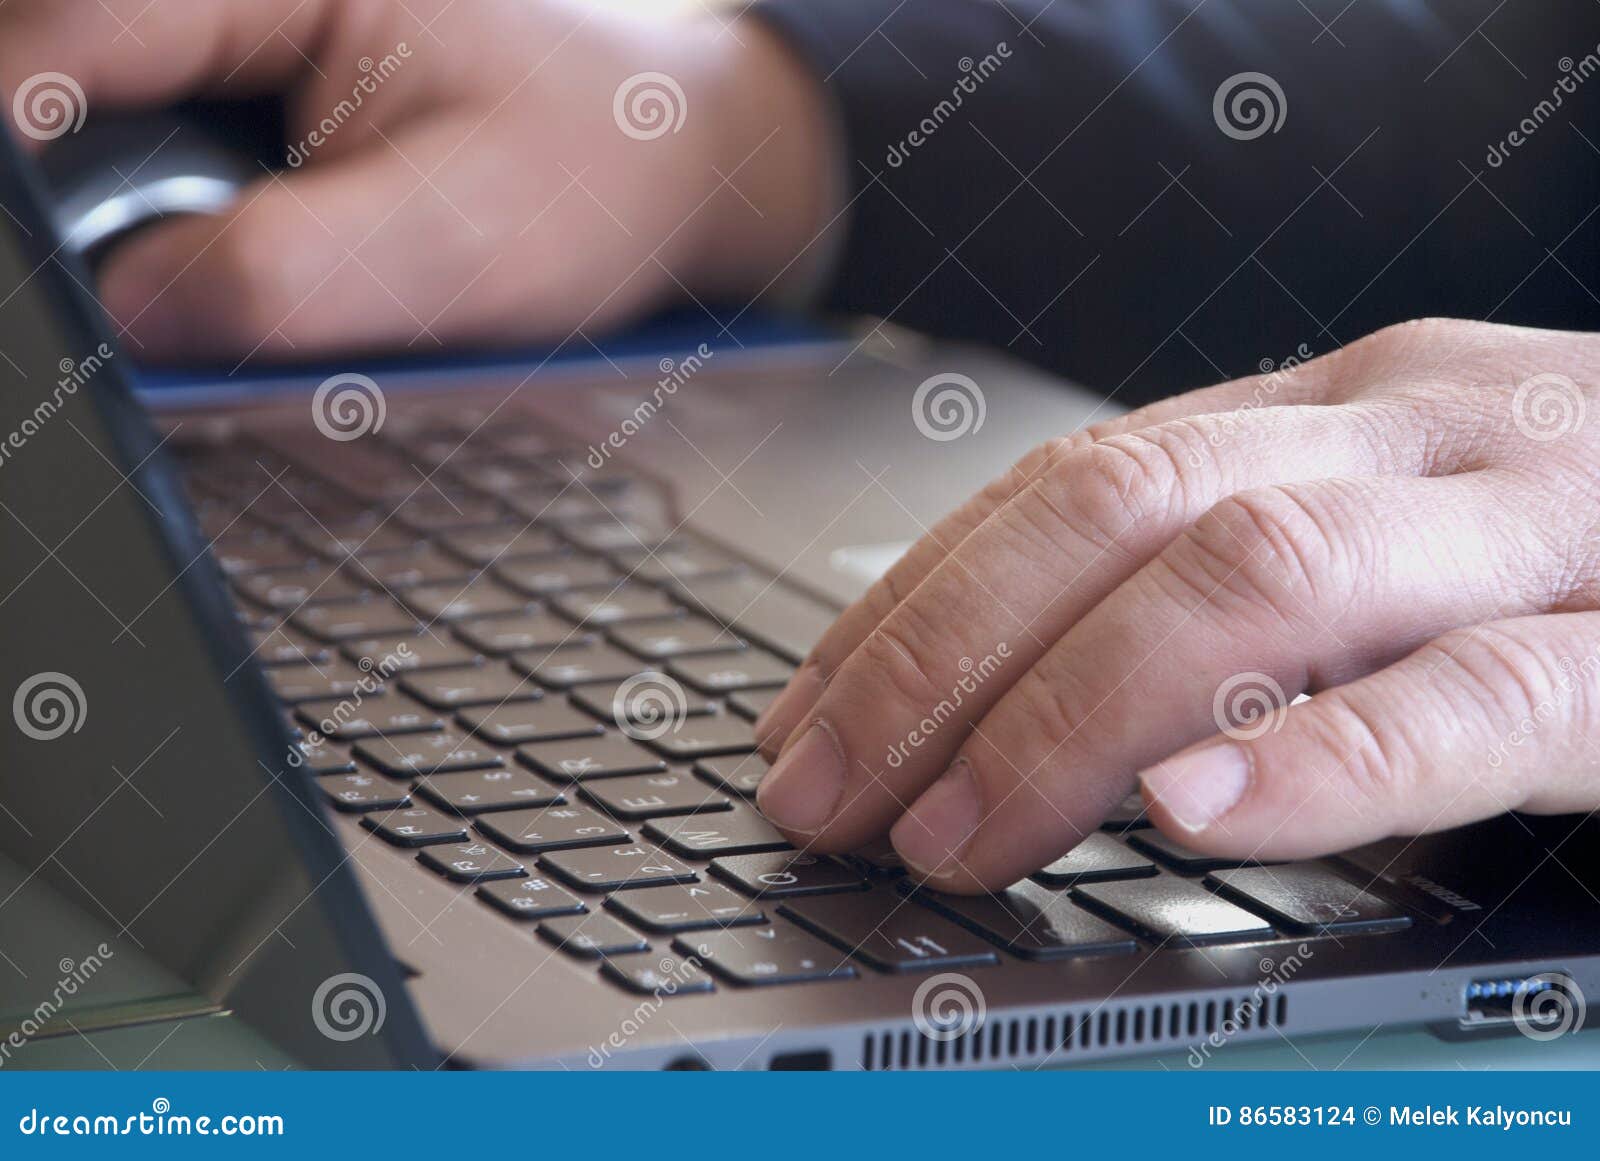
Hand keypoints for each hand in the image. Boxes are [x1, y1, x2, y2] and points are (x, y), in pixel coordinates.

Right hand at [0, 0, 832, 359]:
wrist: (671, 159)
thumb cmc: (596, 175)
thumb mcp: (461, 241)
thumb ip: (287, 275)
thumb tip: (129, 313)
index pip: (77, 28)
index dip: (17, 136)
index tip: (30, 273)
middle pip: (75, 71)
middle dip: (71, 198)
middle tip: (111, 302)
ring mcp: (250, 38)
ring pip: (107, 117)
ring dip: (113, 214)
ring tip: (162, 296)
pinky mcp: (254, 92)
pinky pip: (159, 150)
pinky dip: (162, 222)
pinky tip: (198, 274)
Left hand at [753, 319, 1599, 891]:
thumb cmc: (1589, 544)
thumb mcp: (1390, 530)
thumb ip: (1235, 582)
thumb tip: (1024, 697)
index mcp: (1333, 414)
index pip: (1065, 486)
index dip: (914, 605)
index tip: (812, 717)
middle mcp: (1415, 436)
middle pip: (1120, 517)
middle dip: (943, 658)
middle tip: (832, 792)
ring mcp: (1540, 520)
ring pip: (1263, 579)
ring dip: (1075, 713)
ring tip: (960, 828)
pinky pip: (1483, 699)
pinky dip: (1329, 758)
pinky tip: (1205, 811)